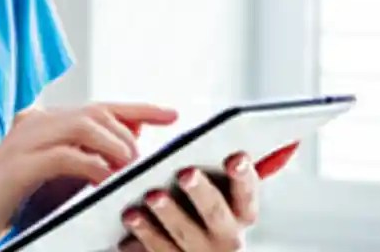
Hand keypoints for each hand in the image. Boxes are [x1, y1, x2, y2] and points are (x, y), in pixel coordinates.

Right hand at [0, 102, 178, 250]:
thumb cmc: (9, 206)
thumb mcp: (55, 182)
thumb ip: (87, 163)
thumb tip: (132, 147)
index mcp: (43, 123)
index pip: (98, 107)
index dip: (137, 108)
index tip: (172, 114)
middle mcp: (34, 122)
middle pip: (96, 111)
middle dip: (132, 128)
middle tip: (152, 153)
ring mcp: (25, 140)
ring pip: (83, 125)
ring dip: (115, 145)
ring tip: (132, 167)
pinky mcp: (19, 165)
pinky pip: (67, 156)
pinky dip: (93, 166)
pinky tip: (107, 181)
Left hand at [118, 151, 260, 251]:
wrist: (192, 247)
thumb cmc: (201, 204)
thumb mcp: (218, 188)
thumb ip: (224, 167)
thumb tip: (235, 139)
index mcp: (241, 213)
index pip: (247, 193)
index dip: (243, 176)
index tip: (236, 157)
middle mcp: (226, 237)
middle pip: (215, 214)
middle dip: (202, 193)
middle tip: (186, 173)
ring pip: (184, 234)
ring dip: (169, 214)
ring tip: (152, 195)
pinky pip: (158, 250)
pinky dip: (144, 233)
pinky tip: (131, 216)